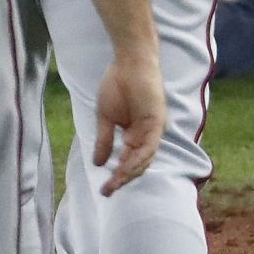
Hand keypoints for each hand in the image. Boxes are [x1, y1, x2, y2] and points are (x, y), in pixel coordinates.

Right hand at [92, 49, 165, 194]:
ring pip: (145, 158)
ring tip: (114, 182)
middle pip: (138, 164)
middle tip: (107, 191)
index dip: (117, 176)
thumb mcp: (105, 118)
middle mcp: (146, 135)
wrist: (127, 62)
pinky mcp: (157, 121)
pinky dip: (139, 157)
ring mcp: (153, 129)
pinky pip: (150, 144)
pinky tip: (126, 166)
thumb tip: (97, 164)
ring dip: (130, 172)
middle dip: (122, 179)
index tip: (104, 189)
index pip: (128, 162)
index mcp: (135, 135)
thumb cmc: (116, 86)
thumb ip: (104, 141)